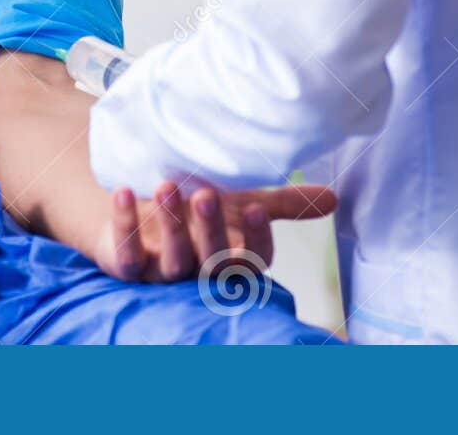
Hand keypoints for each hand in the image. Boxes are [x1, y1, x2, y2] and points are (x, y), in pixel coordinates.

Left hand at [89, 180, 336, 282]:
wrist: (143, 208)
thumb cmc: (201, 210)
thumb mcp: (241, 202)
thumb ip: (283, 203)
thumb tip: (335, 197)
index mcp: (232, 259)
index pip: (252, 259)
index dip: (255, 237)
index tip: (256, 207)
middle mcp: (200, 271)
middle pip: (210, 261)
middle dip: (209, 229)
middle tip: (206, 193)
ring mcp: (163, 272)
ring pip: (172, 261)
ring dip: (170, 224)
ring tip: (167, 185)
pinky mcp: (127, 265)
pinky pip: (125, 254)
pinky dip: (123, 224)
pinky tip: (123, 192)